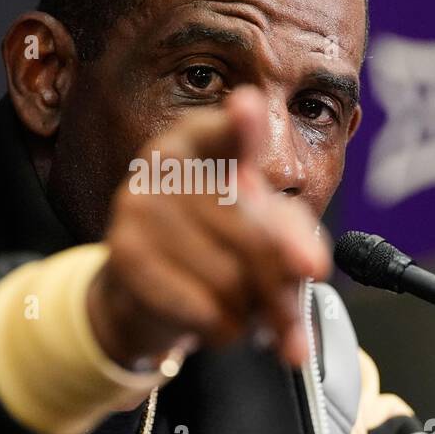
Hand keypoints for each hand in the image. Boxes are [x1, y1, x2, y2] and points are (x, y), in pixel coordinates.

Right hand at [88, 86, 330, 373]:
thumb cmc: (212, 244)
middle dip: (284, 280)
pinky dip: (225, 328)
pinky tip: (215, 320)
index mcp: (198, 137)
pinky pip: (204, 308)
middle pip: (253, 231)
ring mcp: (136, 207)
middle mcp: (161, 161)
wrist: (141, 291)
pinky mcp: (123, 257)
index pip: (225, 133)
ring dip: (253, 310)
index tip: (248, 105)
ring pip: (232, 279)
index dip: (240, 126)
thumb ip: (292, 237)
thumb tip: (311, 267)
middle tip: (299, 306)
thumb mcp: (260, 225)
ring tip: (241, 305)